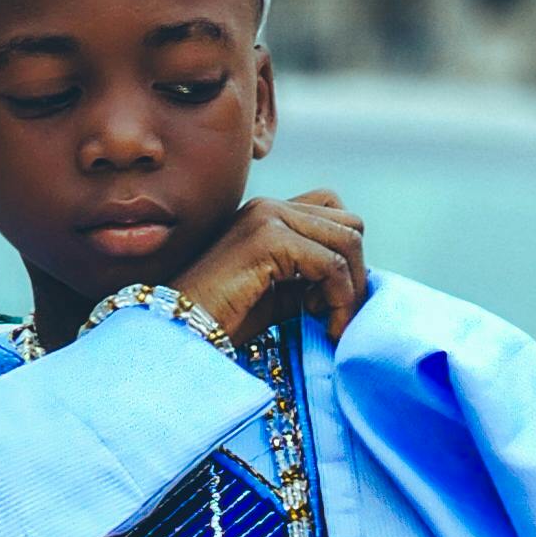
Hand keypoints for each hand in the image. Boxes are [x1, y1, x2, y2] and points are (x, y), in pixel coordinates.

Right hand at [175, 190, 366, 349]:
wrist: (178, 329)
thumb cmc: (222, 320)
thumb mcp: (277, 296)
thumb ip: (310, 281)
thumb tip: (353, 285)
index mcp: (270, 215)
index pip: (336, 215)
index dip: (347, 259)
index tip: (331, 303)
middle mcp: (270, 207)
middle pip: (350, 224)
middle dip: (357, 274)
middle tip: (340, 317)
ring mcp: (268, 217)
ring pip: (348, 241)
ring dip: (351, 290)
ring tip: (334, 325)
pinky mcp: (268, 238)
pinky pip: (331, 264)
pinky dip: (339, 299)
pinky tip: (324, 325)